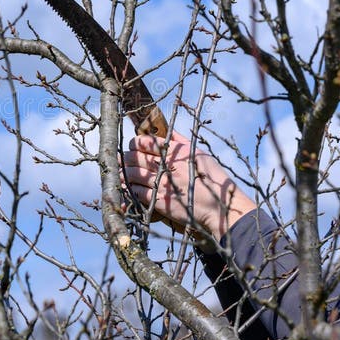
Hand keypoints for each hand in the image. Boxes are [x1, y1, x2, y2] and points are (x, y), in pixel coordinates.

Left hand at [122, 130, 254, 244]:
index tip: (133, 146)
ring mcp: (160, 183)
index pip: (145, 141)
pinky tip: (128, 188)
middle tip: (122, 159)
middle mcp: (166, 165)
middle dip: (125, 157)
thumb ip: (181, 142)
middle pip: (134, 156)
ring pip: (132, 174)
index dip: (135, 143)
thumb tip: (168, 131)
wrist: (218, 208)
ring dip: (124, 173)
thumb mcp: (200, 154)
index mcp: (175, 151)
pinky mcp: (158, 200)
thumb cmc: (214, 180)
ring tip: (121, 173)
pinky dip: (129, 189)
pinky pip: (136, 191)